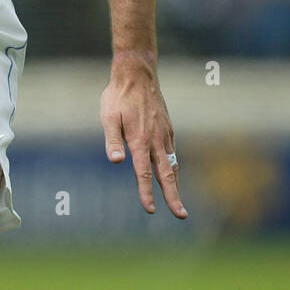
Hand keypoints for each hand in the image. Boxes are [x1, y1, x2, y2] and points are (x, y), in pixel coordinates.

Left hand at [100, 63, 186, 218]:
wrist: (137, 74)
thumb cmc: (118, 96)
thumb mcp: (108, 116)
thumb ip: (112, 140)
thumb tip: (115, 162)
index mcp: (139, 140)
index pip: (143, 173)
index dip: (146, 193)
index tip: (150, 209)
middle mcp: (155, 140)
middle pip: (166, 174)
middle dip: (173, 197)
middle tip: (181, 215)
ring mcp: (164, 134)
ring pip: (172, 164)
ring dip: (175, 185)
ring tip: (178, 201)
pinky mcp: (167, 128)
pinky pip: (173, 152)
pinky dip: (174, 167)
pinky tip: (172, 173)